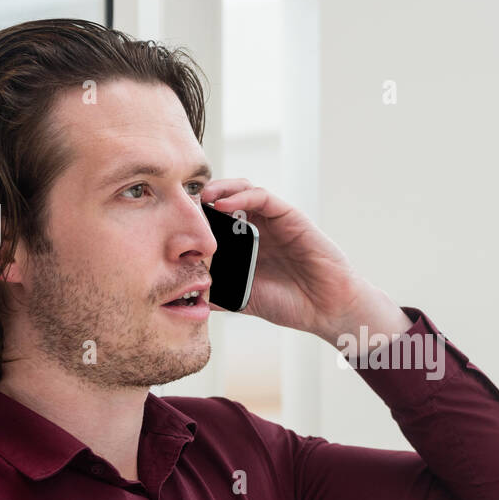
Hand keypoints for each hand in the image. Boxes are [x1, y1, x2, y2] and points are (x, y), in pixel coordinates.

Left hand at [200, 179, 409, 343]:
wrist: (326, 309)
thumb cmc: (290, 304)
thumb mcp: (244, 298)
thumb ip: (219, 292)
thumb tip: (184, 294)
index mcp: (246, 245)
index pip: (216, 221)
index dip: (195, 217)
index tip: (172, 222)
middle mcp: (259, 228)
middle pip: (226, 199)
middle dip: (202, 198)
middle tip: (180, 203)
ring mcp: (274, 221)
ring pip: (243, 190)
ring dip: (219, 189)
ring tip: (200, 198)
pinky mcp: (290, 217)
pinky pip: (263, 197)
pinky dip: (241, 195)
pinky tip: (222, 204)